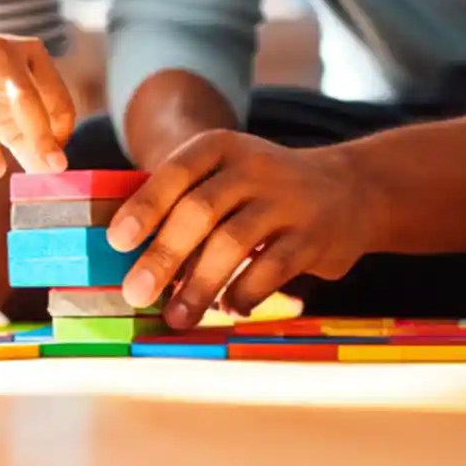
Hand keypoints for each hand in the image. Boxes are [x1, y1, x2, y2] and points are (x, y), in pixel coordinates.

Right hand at [0, 34, 75, 179]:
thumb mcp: (12, 111)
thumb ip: (30, 141)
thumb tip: (49, 178)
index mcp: (33, 56)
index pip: (56, 99)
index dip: (58, 136)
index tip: (53, 164)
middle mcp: (4, 51)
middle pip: (24, 97)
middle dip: (39, 136)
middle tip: (50, 169)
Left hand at [105, 130, 385, 329]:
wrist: (348, 189)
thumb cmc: (260, 192)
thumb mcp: (223, 177)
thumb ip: (179, 205)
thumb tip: (124, 256)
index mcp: (219, 148)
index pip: (176, 173)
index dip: (145, 206)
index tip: (117, 241)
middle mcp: (252, 167)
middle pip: (199, 210)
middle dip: (163, 256)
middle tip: (135, 293)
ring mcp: (287, 200)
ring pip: (233, 243)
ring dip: (198, 285)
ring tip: (176, 318)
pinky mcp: (314, 235)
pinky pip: (272, 268)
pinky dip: (245, 293)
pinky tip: (229, 308)